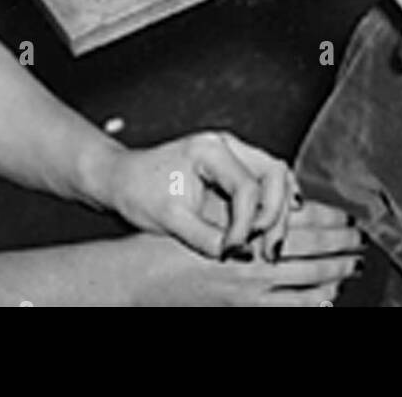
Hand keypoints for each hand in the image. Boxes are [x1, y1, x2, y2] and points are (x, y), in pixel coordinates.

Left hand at [99, 131, 295, 260]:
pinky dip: (273, 205)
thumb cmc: (138, 191)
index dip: (246, 224)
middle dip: (275, 215)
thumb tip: (240, 255)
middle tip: (268, 250)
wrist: (122, 180)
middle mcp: (227, 145)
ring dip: (279, 212)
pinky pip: (267, 182)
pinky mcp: (235, 167)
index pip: (246, 187)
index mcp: (208, 149)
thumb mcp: (168, 220)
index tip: (235, 251)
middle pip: (275, 174)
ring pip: (277, 177)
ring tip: (270, 246)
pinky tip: (270, 230)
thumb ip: (205, 237)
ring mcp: (234, 153)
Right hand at [126, 202, 363, 305]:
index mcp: (247, 228)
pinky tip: (326, 299)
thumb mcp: (208, 210)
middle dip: (341, 245)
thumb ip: (246, 208)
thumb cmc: (168, 239)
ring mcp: (250, 289)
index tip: (348, 216)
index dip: (330, 217)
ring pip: (307, 280)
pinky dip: (312, 302)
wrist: (138, 276)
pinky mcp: (241, 308)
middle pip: (313, 249)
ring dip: (334, 272)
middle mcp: (254, 260)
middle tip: (361, 240)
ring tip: (353, 266)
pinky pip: (288, 309)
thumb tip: (285, 203)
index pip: (302, 219)